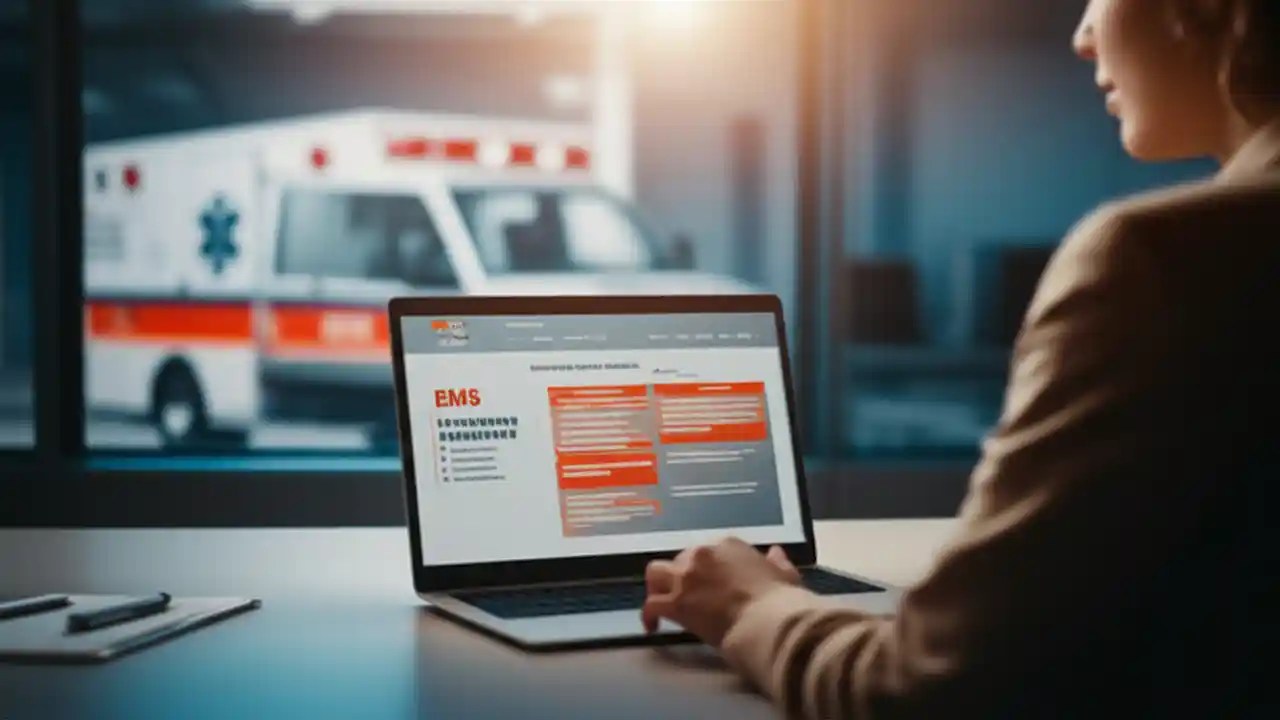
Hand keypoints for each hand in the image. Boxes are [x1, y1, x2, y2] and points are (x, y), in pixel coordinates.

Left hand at [642, 539, 800, 646]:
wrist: (767, 620)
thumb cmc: (781, 600)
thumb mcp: (785, 574)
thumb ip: (776, 562)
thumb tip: (775, 553)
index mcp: (728, 545)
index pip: (708, 550)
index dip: (707, 567)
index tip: (711, 582)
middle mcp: (702, 554)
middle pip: (680, 560)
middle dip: (682, 576)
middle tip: (689, 595)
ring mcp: (686, 577)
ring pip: (656, 574)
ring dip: (657, 586)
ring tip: (661, 600)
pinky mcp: (676, 602)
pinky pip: (651, 605)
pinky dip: (649, 615)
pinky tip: (652, 626)